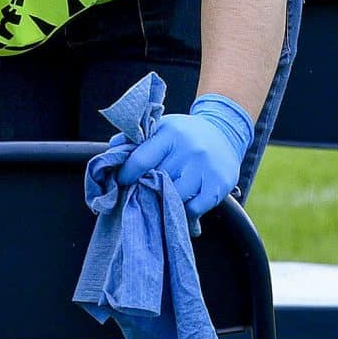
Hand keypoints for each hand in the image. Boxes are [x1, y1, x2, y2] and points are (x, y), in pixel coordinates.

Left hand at [117, 94, 252, 213]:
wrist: (225, 131)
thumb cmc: (185, 135)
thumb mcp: (161, 128)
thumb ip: (134, 140)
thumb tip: (112, 152)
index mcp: (171, 133)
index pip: (140, 161)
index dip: (126, 175)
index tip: (123, 181)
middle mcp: (190, 149)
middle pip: (157, 182)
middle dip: (147, 188)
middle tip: (145, 190)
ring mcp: (206, 167)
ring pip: (175, 199)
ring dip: (167, 201)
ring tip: (166, 197)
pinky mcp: (220, 184)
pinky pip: (194, 209)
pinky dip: (186, 211)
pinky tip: (184, 203)